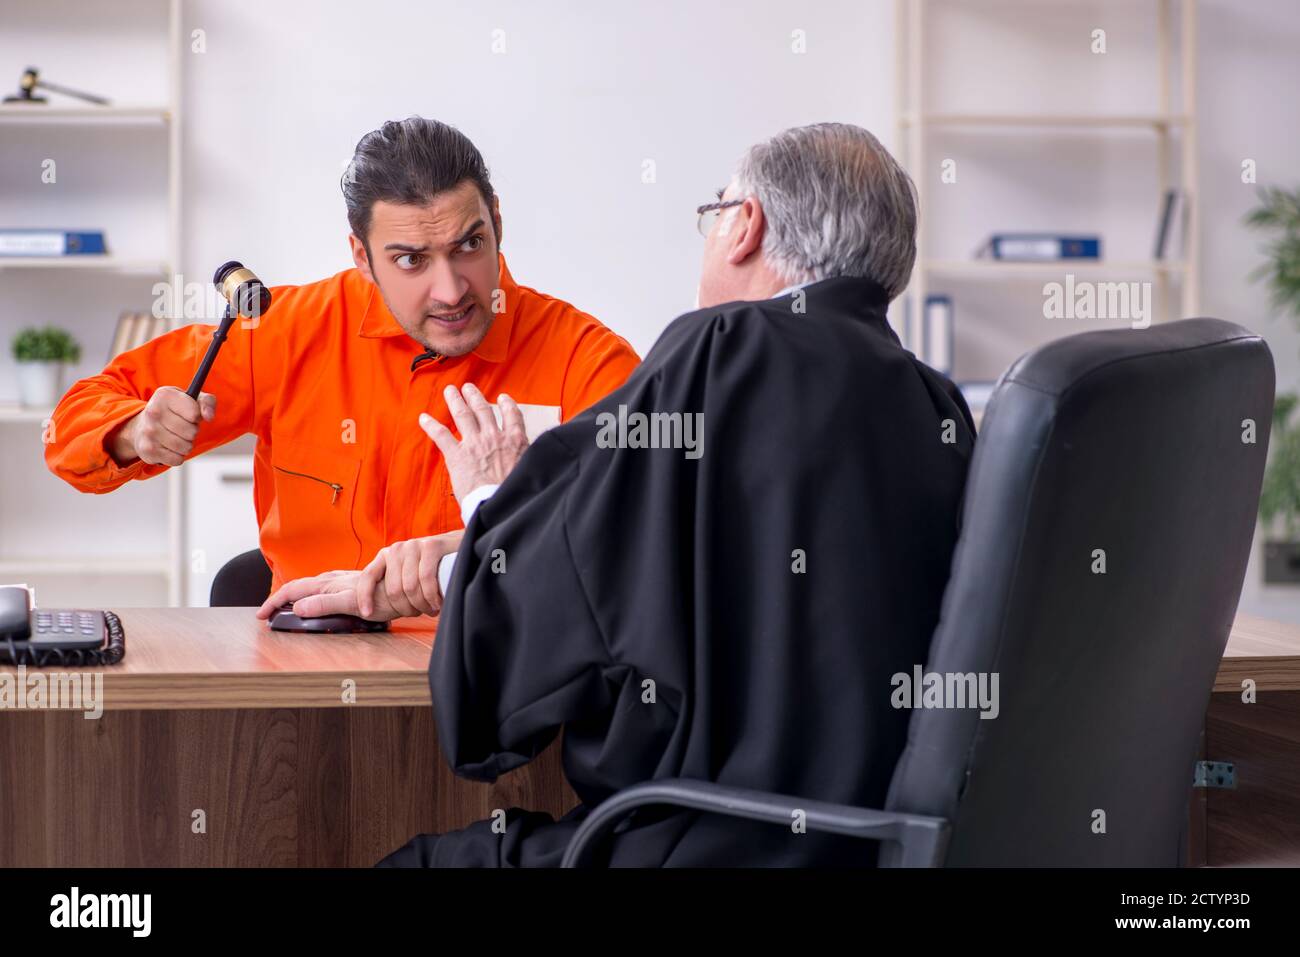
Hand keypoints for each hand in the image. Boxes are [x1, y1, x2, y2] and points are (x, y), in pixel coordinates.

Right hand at [110, 386, 216, 466]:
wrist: (143, 425)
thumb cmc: (173, 411)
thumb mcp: (192, 399)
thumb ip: (207, 402)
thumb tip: (209, 417)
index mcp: (165, 395)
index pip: (195, 414)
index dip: (196, 417)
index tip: (190, 415)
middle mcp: (153, 412)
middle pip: (191, 432)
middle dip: (192, 432)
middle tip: (183, 428)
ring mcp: (149, 432)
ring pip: (186, 447)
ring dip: (186, 445)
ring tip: (177, 437)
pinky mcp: (148, 450)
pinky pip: (177, 459)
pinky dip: (178, 456)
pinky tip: (169, 447)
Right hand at [255, 570, 401, 622]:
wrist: (403, 587)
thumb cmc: (381, 597)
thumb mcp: (350, 602)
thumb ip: (324, 604)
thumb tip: (298, 608)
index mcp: (326, 583)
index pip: (292, 590)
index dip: (274, 602)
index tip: (262, 615)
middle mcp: (331, 579)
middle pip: (298, 587)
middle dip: (280, 599)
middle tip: (267, 613)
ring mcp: (340, 580)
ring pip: (309, 587)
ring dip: (294, 597)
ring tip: (284, 608)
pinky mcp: (349, 584)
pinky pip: (321, 589)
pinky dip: (309, 596)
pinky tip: (315, 601)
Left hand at [354, 532, 463, 618]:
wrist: (463, 547)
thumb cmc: (435, 568)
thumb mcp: (410, 573)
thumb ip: (396, 585)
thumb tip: (374, 611)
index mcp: (387, 556)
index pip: (368, 576)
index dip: (364, 597)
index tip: (367, 614)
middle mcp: (397, 549)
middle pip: (394, 590)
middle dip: (407, 609)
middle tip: (420, 614)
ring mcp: (414, 545)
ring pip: (410, 588)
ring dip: (422, 605)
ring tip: (432, 610)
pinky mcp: (431, 546)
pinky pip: (426, 579)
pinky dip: (431, 596)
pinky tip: (438, 604)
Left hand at [420, 383, 528, 502]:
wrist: (501, 503)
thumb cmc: (517, 492)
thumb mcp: (533, 470)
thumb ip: (530, 458)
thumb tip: (538, 458)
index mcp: (515, 440)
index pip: (512, 415)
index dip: (507, 404)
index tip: (503, 398)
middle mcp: (494, 436)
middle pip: (483, 410)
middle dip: (474, 396)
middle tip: (468, 387)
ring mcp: (475, 444)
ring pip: (463, 415)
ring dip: (455, 401)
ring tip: (450, 391)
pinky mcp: (457, 456)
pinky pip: (441, 435)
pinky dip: (431, 426)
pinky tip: (423, 418)